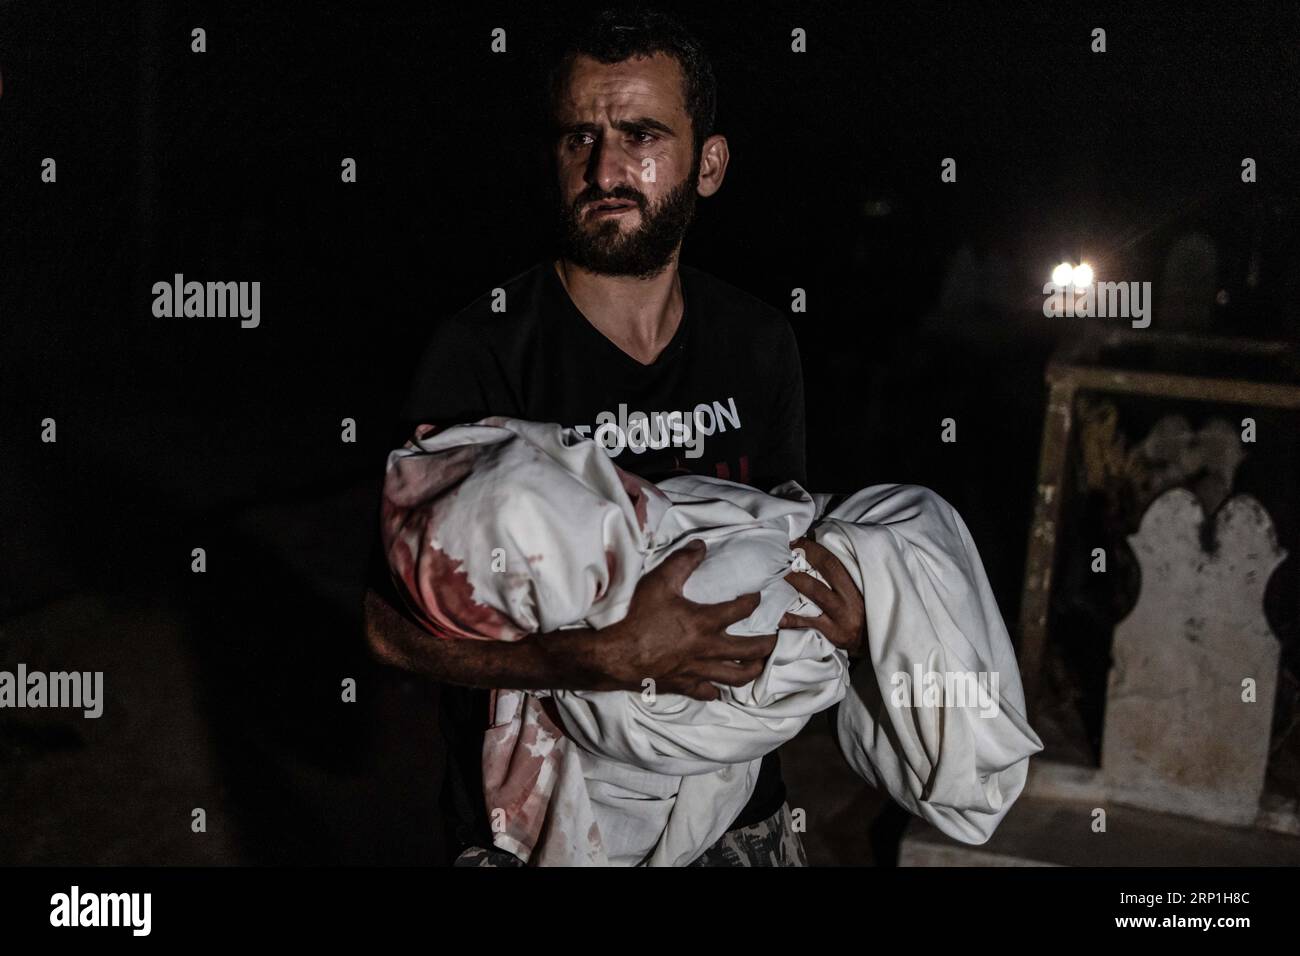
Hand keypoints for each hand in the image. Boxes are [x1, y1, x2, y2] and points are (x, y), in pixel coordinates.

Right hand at [600, 540, 776, 701]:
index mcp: (705, 623)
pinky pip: (709, 692)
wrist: (617, 657)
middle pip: (751, 650)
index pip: (742, 610)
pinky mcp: (685, 686)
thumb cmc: (639, 618)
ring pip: (736, 677)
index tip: (757, 596)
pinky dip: (716, 690)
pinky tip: (717, 686)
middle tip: (774, 639)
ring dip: (752, 670)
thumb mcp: (659, 582)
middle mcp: (709, 649)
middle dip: (767, 644)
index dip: (754, 600)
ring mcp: (699, 671)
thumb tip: (701, 545)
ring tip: (758, 664)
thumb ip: (682, 562)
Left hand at [780, 537, 865, 657]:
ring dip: (793, 580)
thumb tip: (815, 548)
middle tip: (779, 552)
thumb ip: (840, 575)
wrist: (874, 643)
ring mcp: (842, 618)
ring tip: (773, 572)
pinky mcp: (833, 634)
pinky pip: (807, 623)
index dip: (813, 549)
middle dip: (800, 560)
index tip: (795, 540)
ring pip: (815, 593)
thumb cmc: (863, 613)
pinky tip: (774, 611)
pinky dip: (790, 618)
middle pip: (825, 571)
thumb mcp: (859, 593)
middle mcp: (851, 600)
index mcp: (856, 586)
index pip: (833, 562)